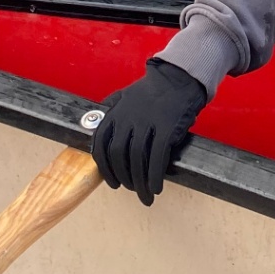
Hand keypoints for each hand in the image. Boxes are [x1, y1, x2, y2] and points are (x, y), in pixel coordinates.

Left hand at [89, 58, 207, 205]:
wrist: (178, 78)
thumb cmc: (152, 91)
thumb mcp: (126, 95)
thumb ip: (111, 109)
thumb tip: (96, 124)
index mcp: (116, 111)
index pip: (101, 143)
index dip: (104, 167)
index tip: (112, 182)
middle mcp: (128, 117)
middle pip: (118, 155)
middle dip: (123, 177)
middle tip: (131, 188)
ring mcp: (147, 122)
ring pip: (137, 160)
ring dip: (139, 183)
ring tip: (145, 195)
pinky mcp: (166, 127)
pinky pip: (157, 157)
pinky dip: (155, 177)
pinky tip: (157, 187)